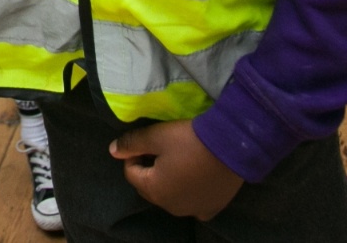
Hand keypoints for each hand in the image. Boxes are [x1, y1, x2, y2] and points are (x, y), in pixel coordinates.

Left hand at [110, 119, 242, 219]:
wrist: (233, 145)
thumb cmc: (189, 140)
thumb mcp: (156, 136)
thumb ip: (131, 143)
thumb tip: (113, 150)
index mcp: (154, 191)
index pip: (131, 173)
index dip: (134, 154)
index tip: (146, 141)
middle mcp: (172, 207)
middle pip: (150, 187)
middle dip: (150, 169)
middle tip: (161, 148)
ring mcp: (194, 210)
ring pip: (171, 196)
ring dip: (169, 181)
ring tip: (179, 159)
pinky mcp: (213, 207)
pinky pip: (194, 202)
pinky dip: (190, 192)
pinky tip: (195, 178)